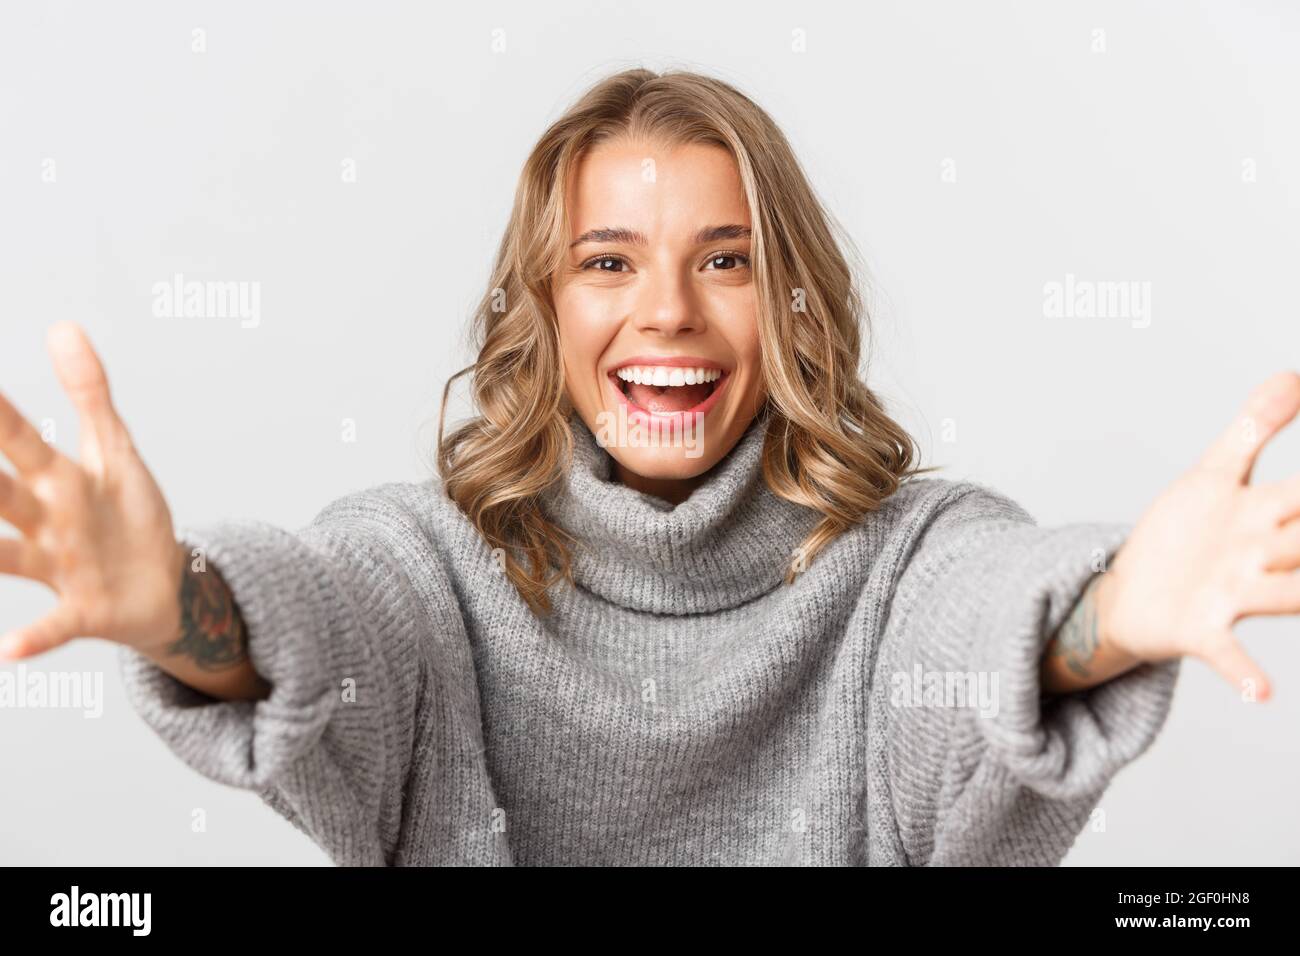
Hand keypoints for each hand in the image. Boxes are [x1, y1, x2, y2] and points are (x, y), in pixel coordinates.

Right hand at [0, 322, 184, 658]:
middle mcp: (43, 521)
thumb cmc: (129, 515)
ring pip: (5, 557)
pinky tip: (6, 652)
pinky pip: (52, 628)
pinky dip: (31, 639)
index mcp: (53, 478)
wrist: (163, 584)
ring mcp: (58, 567)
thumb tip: (62, 327)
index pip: (12, 436)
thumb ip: (89, 393)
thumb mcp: (113, 450)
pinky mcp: (82, 610)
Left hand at [1097, 371, 1299, 700]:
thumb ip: (1255, 427)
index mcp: (1267, 514)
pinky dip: (1245, 674)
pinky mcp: (1200, 628)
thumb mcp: (1215, 474)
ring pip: (1287, 594)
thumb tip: (1293, 374)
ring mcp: (1234, 594)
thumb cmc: (1183, 532)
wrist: (1131, 591)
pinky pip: (1227, 653)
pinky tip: (1264, 694)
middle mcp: (1260, 555)